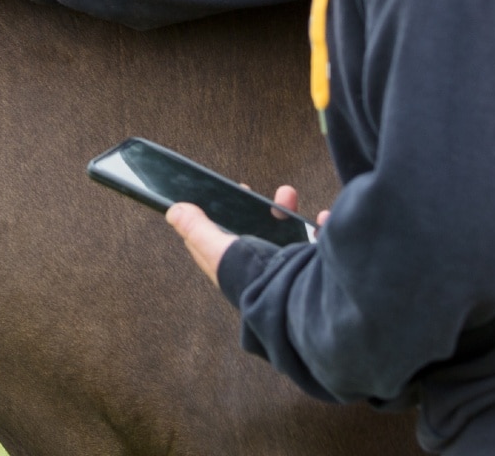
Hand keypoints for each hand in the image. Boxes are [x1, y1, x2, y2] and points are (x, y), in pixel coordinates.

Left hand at [166, 185, 327, 288]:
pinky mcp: (311, 268)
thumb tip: (173, 211)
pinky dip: (318, 229)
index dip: (215, 215)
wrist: (301, 302)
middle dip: (252, 207)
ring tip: (287, 196)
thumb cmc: (256, 277)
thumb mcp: (219, 250)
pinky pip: (315, 244)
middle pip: (249, 232)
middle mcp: (255, 268)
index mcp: (230, 267)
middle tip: (248, 191)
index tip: (220, 193)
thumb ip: (197, 230)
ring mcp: (284, 268)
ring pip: (282, 233)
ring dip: (285, 211)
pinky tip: (321, 219)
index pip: (214, 241)